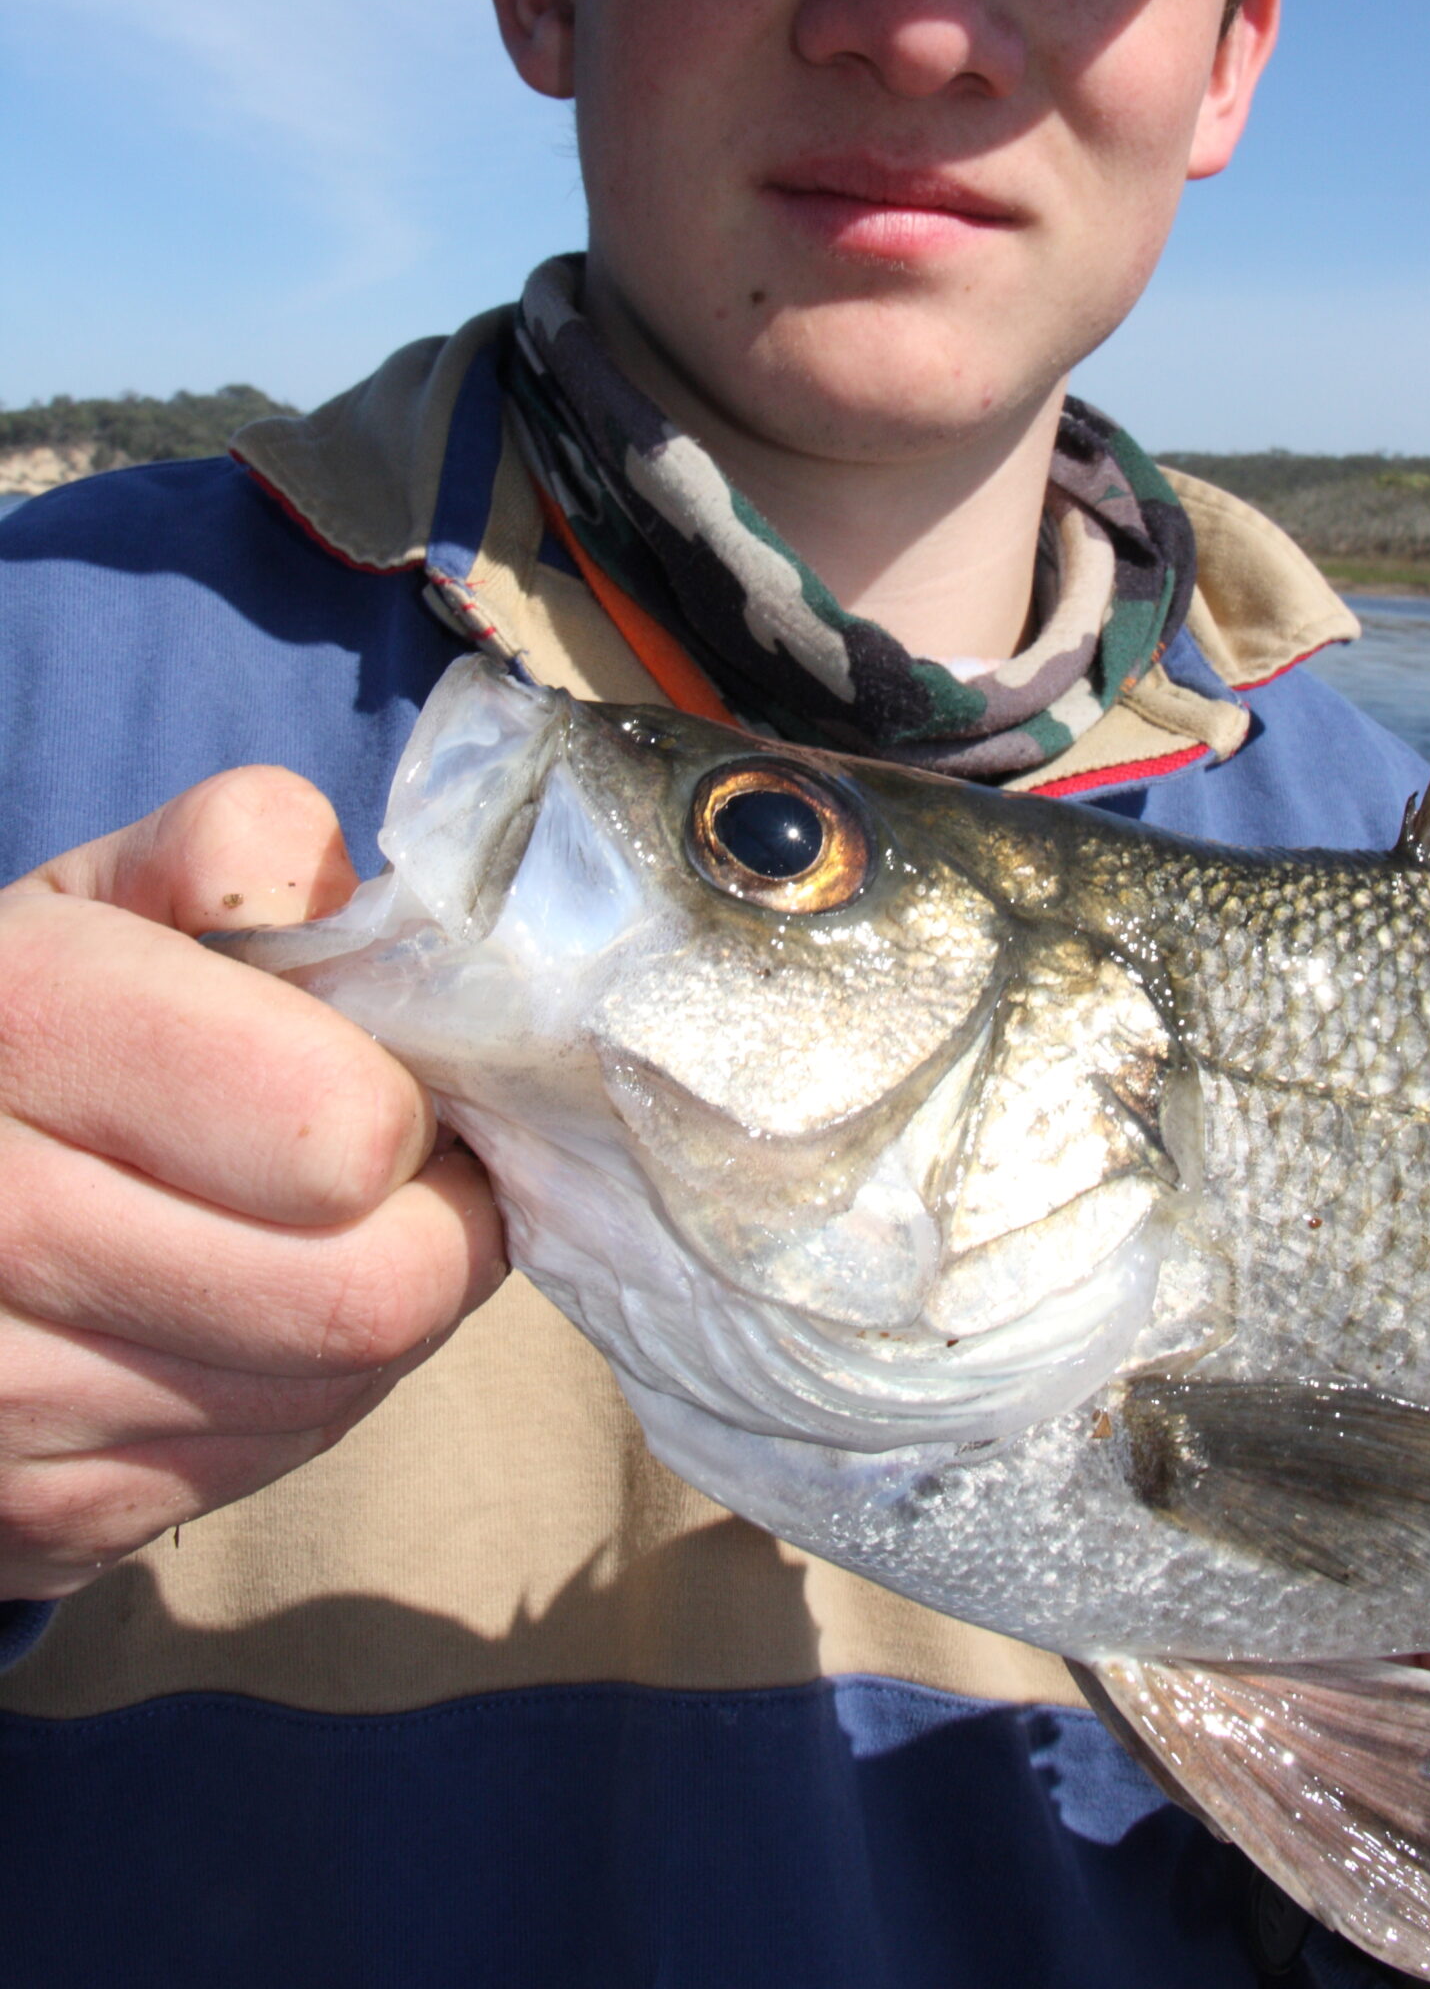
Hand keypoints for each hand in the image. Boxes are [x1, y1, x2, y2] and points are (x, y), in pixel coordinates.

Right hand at [0, 767, 506, 1600]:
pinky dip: (302, 1393)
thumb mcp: (99, 898)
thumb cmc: (20, 1025)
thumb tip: (362, 896)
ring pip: (334, 1397)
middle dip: (444, 1231)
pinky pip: (266, 1469)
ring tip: (332, 1233)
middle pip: (366, 1298)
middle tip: (421, 1174)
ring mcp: (0, 1397)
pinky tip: (250, 1313)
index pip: (340, 1132)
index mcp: (24, 1025)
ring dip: (383, 1318)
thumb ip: (237, 855)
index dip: (413, 1104)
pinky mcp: (37, 1515)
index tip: (401, 1078)